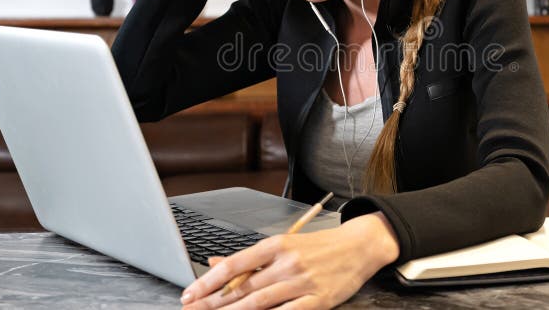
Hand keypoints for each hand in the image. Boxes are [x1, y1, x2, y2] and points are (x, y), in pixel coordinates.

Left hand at [180, 212, 399, 308]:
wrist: (359, 246)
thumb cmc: (320, 246)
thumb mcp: (285, 244)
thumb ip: (251, 259)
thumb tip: (216, 263)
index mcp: (277, 244)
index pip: (234, 264)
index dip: (208, 281)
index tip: (189, 294)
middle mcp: (287, 262)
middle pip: (242, 288)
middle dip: (212, 303)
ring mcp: (302, 282)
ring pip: (259, 304)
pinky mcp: (318, 300)